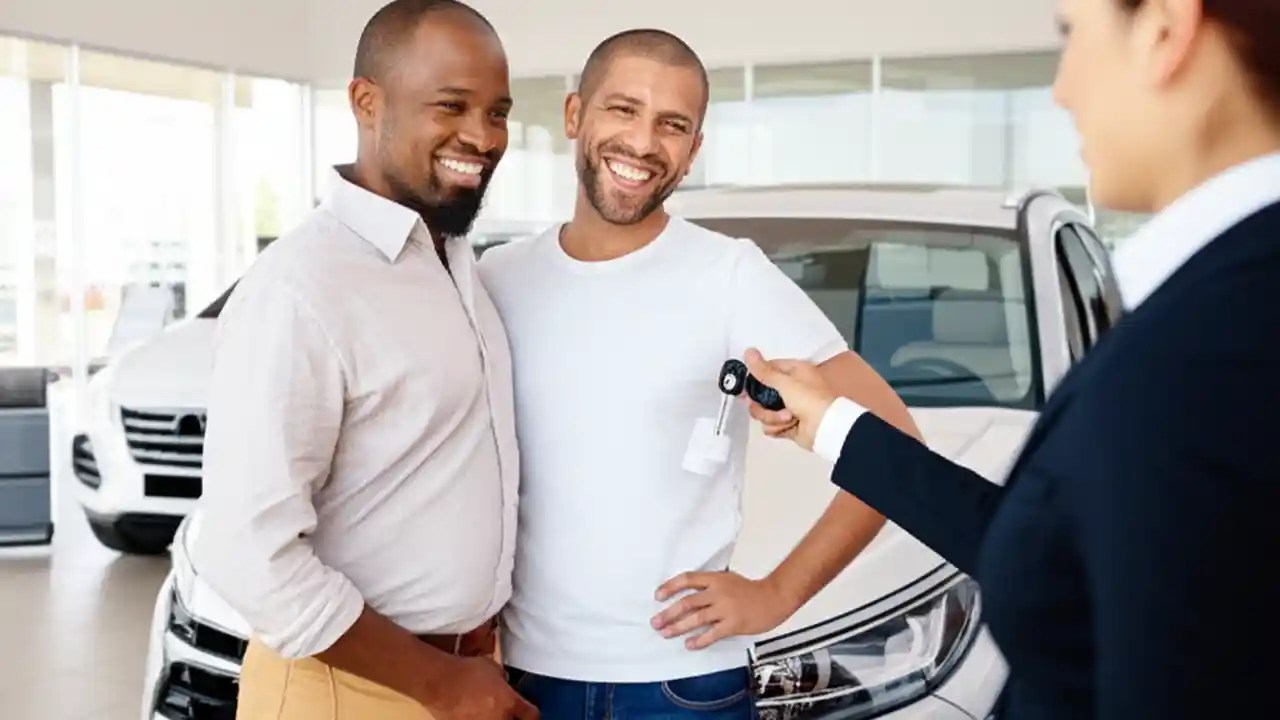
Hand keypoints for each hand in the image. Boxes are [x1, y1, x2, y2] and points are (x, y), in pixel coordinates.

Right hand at [427, 656, 538, 719]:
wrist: (440, 683)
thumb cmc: (465, 672)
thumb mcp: (490, 666)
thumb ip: (501, 677)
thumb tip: (503, 681)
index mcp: (509, 702)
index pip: (531, 715)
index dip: (531, 714)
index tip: (530, 712)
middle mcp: (499, 719)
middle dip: (513, 718)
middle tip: (510, 713)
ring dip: (494, 718)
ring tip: (487, 712)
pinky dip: (476, 719)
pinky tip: (471, 713)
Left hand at [651, 571, 797, 649]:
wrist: (774, 597)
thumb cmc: (751, 590)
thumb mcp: (728, 579)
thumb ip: (710, 585)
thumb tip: (687, 594)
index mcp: (715, 578)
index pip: (687, 579)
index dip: (670, 587)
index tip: (658, 596)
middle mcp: (718, 592)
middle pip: (687, 602)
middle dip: (668, 613)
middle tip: (655, 622)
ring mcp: (726, 608)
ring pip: (696, 618)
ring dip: (678, 627)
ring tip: (666, 634)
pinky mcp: (733, 623)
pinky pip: (712, 633)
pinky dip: (699, 640)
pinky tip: (689, 644)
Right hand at [742, 348, 837, 449]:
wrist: (825, 429)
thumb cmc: (811, 401)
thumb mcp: (785, 383)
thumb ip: (764, 371)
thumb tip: (749, 352)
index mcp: (793, 372)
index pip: (766, 370)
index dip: (754, 379)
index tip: (746, 389)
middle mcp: (790, 387)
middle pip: (760, 394)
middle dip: (763, 405)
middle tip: (768, 406)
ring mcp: (787, 406)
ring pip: (763, 412)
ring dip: (773, 418)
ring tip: (788, 418)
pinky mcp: (786, 423)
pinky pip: (770, 425)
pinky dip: (778, 428)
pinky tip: (790, 427)